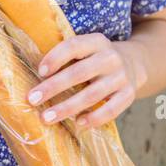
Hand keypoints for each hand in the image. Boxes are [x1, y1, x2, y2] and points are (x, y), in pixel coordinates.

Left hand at [26, 32, 140, 128]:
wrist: (133, 64)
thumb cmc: (95, 59)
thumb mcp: (86, 50)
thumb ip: (66, 58)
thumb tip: (35, 77)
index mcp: (97, 41)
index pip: (74, 46)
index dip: (56, 58)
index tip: (39, 72)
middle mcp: (110, 57)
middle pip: (79, 73)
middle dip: (53, 87)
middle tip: (32, 99)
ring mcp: (121, 77)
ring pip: (92, 95)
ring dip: (67, 108)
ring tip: (47, 117)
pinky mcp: (129, 94)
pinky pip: (111, 110)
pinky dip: (94, 118)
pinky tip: (78, 124)